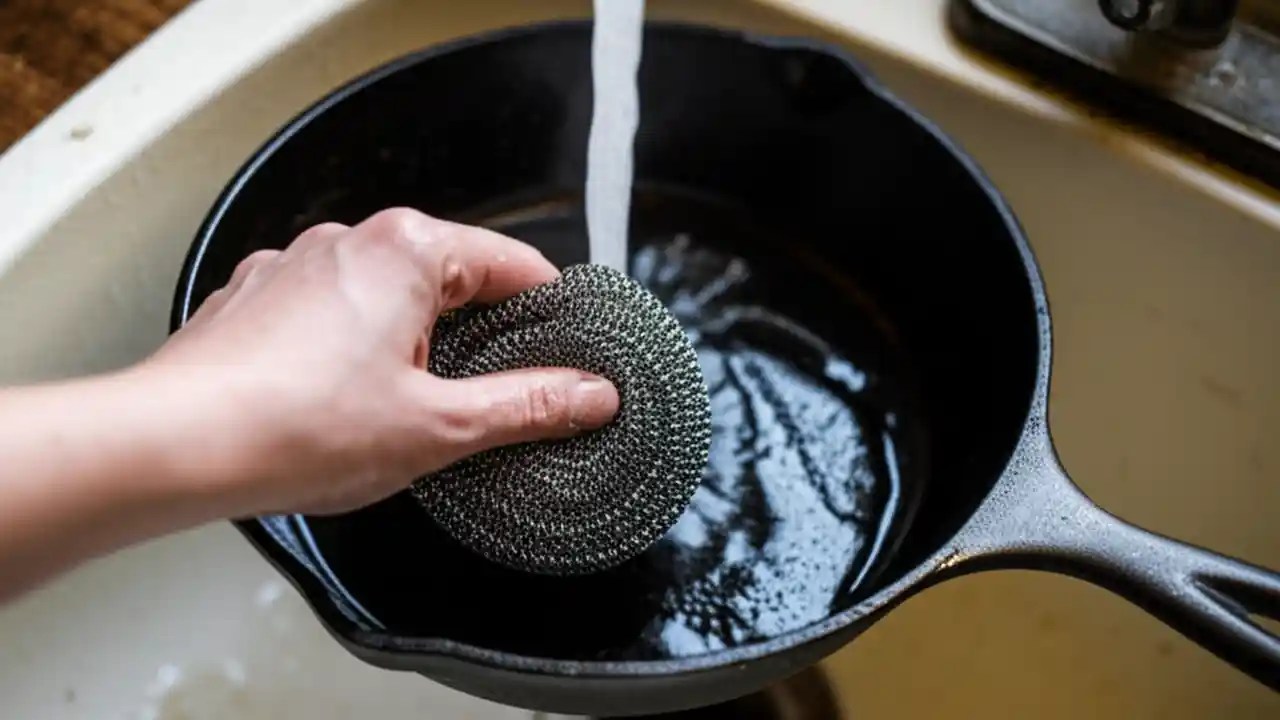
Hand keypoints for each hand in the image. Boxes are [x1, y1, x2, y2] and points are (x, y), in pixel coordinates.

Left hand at [146, 208, 619, 515]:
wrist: (171, 445)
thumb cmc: (296, 427)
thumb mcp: (440, 426)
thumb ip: (528, 404)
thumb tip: (590, 393)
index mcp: (407, 250)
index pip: (515, 265)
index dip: (552, 317)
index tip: (567, 360)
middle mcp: (349, 240)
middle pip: (452, 281)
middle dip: (477, 340)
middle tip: (485, 403)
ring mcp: (297, 267)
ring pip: (388, 299)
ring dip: (412, 347)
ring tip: (403, 414)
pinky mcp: (259, 301)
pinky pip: (333, 315)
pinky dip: (354, 351)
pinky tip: (343, 405)